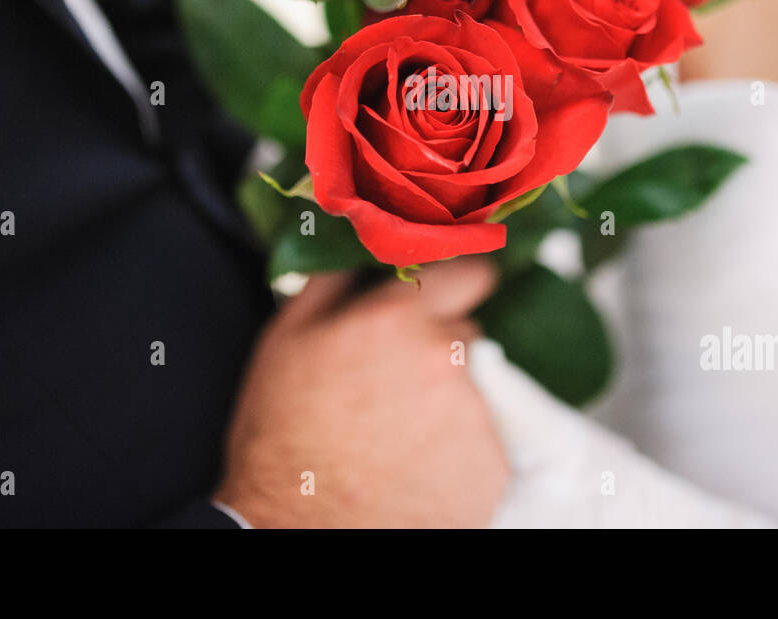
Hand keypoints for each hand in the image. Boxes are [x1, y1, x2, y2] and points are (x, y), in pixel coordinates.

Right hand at [213, 258, 507, 527]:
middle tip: (392, 382)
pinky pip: (485, 435)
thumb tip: (368, 247)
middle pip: (466, 331)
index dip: (457, 281)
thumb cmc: (284, 440)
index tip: (451, 293)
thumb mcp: (286, 339)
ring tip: (398, 429)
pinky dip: (459, 444)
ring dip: (447, 398)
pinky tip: (415, 459)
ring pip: (475, 385)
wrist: (300, 531)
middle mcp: (447, 358)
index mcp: (397, 318)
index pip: (470, 271)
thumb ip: (337, 278)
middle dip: (436, 347)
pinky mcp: (492, 463)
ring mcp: (475, 413)